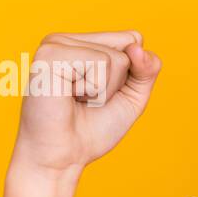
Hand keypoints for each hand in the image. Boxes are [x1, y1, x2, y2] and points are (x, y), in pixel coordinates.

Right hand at [10, 30, 161, 175]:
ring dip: (104, 90)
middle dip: (117, 84)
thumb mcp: (132, 97)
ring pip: (116, 58)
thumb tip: (137, 46)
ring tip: (76, 100)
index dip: (132, 73)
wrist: (63, 157)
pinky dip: (93, 89)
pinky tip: (68, 96)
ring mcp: (56, 43)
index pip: (133, 39)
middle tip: (86, 101)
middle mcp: (67, 39)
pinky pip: (99, 63)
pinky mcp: (50, 54)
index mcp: (82, 44)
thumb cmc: (91, 130)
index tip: (103, 94)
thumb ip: (147, 70)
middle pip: (128, 48)